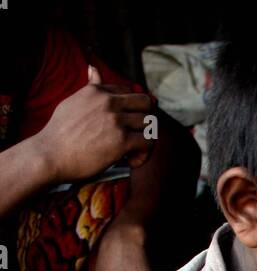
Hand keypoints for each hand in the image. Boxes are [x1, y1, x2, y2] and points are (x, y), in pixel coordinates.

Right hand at [32, 65, 153, 184]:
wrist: (51, 154)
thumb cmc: (59, 132)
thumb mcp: (73, 101)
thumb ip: (90, 87)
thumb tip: (93, 68)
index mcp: (97, 91)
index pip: (127, 92)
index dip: (130, 108)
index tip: (124, 123)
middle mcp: (108, 102)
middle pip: (144, 103)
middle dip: (144, 119)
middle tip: (137, 135)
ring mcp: (116, 120)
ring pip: (149, 123)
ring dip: (145, 138)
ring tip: (133, 151)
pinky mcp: (121, 140)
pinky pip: (147, 143)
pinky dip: (144, 154)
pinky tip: (132, 161)